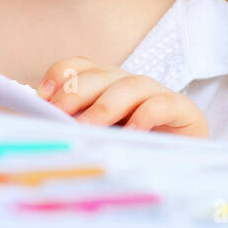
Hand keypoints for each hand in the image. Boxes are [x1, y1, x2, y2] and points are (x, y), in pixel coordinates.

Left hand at [37, 57, 208, 137]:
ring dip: (104, 106)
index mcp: (103, 85)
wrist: (186, 160)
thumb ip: (76, 128)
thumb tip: (43, 128)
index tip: (41, 97)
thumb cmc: (136, 149)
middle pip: (98, 75)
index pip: (78, 67)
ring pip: (128, 86)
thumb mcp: (101, 137)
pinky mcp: (180, 108)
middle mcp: (126, 83)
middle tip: (57, 115)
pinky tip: (130, 134)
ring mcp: (154, 92)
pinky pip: (160, 105)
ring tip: (86, 128)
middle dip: (75, 92)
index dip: (59, 76)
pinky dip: (143, 117)